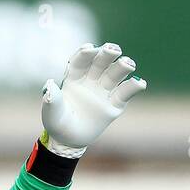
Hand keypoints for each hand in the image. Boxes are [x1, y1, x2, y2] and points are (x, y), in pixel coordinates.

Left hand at [41, 42, 146, 157]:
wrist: (69, 141)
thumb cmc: (58, 124)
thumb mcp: (52, 114)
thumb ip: (52, 100)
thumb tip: (49, 85)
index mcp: (74, 77)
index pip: (81, 62)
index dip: (85, 54)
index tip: (91, 48)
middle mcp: (91, 80)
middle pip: (100, 63)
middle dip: (107, 54)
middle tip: (113, 50)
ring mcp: (103, 91)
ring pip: (115, 74)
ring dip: (123, 66)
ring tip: (128, 64)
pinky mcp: (115, 104)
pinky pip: (125, 92)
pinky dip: (133, 86)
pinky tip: (140, 83)